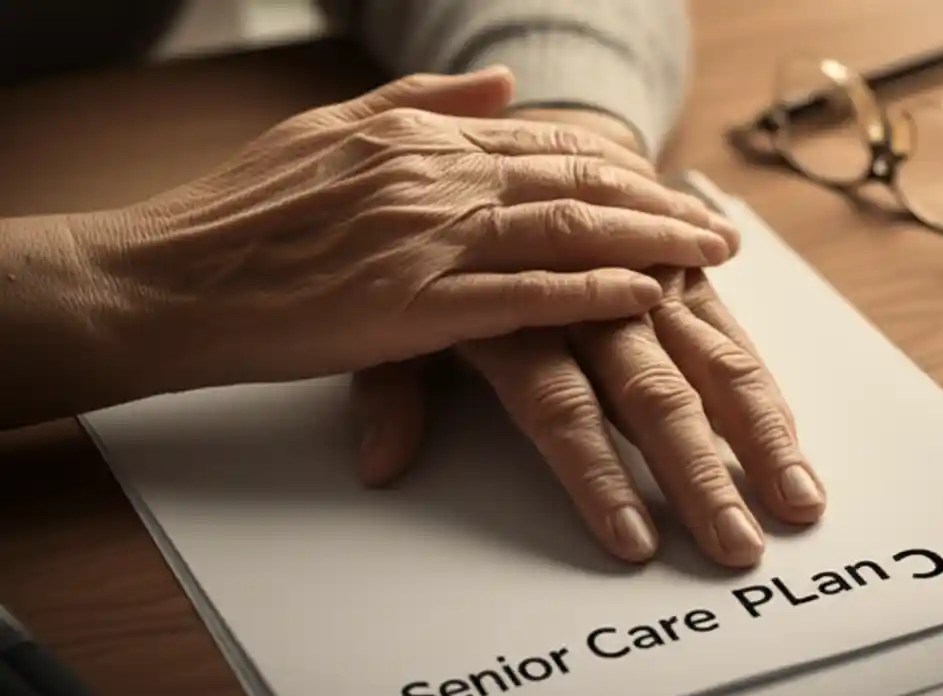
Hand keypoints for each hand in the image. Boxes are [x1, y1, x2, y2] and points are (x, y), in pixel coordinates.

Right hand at [41, 68, 737, 405]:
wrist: (168, 277)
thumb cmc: (242, 212)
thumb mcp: (331, 130)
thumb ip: (423, 101)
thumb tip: (502, 84)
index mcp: (418, 136)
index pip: (547, 142)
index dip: (621, 165)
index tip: (669, 187)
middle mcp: (436, 176)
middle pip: (578, 179)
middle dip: (661, 204)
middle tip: (718, 228)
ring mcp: (431, 239)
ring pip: (570, 229)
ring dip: (652, 242)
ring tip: (710, 258)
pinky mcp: (417, 307)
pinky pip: (528, 295)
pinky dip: (595, 292)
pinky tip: (647, 296)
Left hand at [352, 107, 823, 567]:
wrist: (528, 145)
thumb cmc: (458, 248)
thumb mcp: (405, 312)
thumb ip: (392, 389)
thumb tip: (380, 467)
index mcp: (517, 314)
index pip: (561, 407)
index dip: (596, 475)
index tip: (633, 541)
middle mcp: (592, 299)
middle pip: (653, 393)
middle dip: (699, 474)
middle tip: (737, 544)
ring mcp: (649, 283)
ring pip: (710, 361)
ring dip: (758, 435)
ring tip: (798, 500)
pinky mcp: (685, 273)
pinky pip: (734, 329)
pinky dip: (766, 379)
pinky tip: (796, 432)